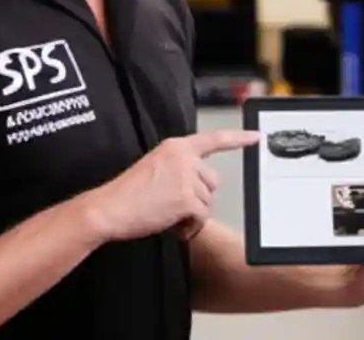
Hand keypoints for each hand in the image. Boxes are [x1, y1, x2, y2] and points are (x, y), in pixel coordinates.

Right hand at [82, 130, 258, 242]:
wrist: (108, 209)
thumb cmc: (127, 194)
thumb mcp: (156, 168)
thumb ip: (179, 168)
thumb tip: (201, 186)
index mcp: (176, 147)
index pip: (214, 139)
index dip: (238, 138)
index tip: (255, 137)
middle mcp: (184, 158)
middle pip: (212, 182)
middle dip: (198, 198)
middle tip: (173, 207)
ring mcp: (186, 177)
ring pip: (208, 202)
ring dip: (192, 215)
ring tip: (167, 216)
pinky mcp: (186, 198)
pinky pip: (202, 217)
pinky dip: (190, 227)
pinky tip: (173, 227)